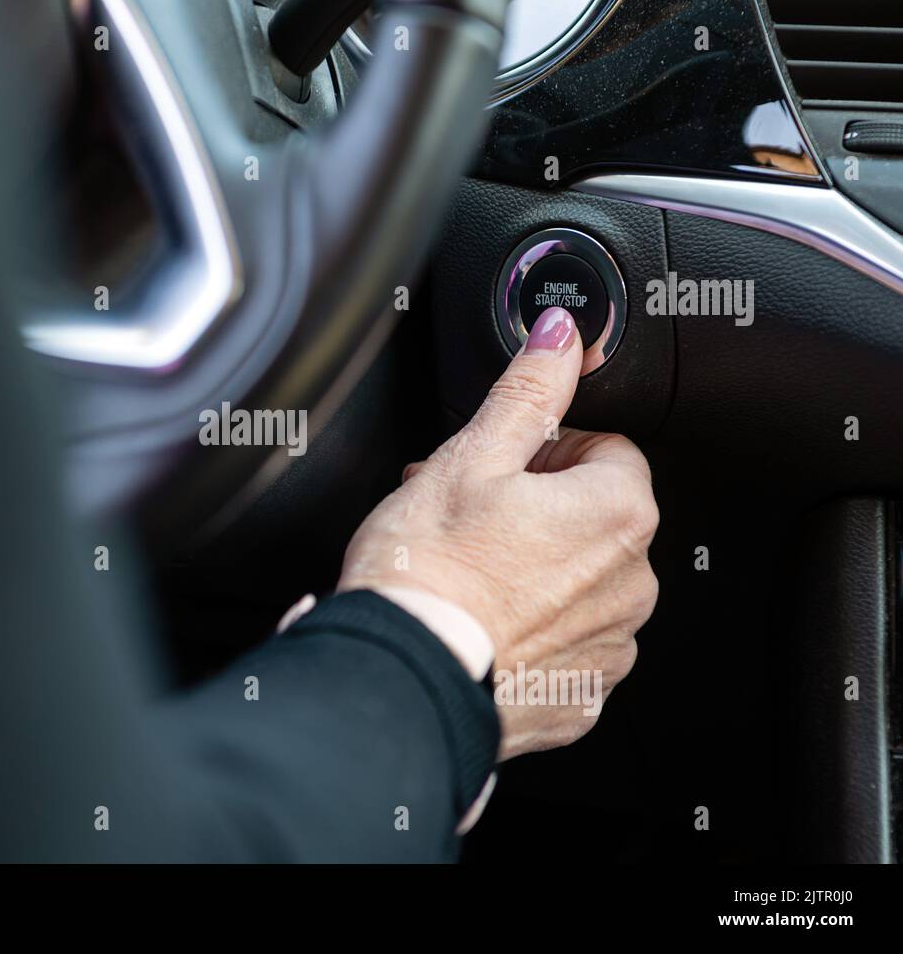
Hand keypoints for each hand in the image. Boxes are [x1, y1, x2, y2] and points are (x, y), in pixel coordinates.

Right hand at [338, 308, 658, 759]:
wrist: (399, 677)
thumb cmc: (428, 571)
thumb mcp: (471, 456)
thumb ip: (528, 389)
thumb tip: (561, 335)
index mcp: (618, 513)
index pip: (605, 449)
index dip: (543, 450)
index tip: (497, 469)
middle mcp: (633, 584)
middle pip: (592, 517)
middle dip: (537, 509)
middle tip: (468, 517)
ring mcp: (609, 647)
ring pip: (579, 583)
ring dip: (535, 570)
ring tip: (467, 573)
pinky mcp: (579, 697)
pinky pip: (565, 646)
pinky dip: (530, 631)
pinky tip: (480, 622)